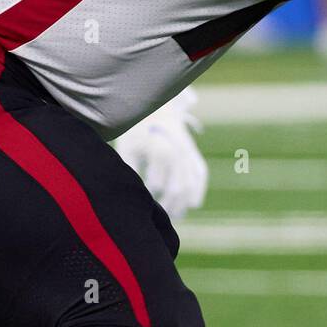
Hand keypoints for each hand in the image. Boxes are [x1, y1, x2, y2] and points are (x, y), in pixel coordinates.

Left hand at [113, 87, 208, 221]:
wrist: (155, 108)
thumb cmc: (136, 130)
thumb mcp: (127, 148)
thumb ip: (129, 170)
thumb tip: (126, 195)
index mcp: (159, 150)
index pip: (156, 184)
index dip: (148, 198)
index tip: (140, 205)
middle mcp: (178, 152)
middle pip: (178, 187)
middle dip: (169, 205)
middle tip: (158, 218)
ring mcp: (188, 152)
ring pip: (191, 183)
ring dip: (184, 202)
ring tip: (175, 216)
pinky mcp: (193, 152)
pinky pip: (200, 174)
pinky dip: (198, 189)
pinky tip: (193, 204)